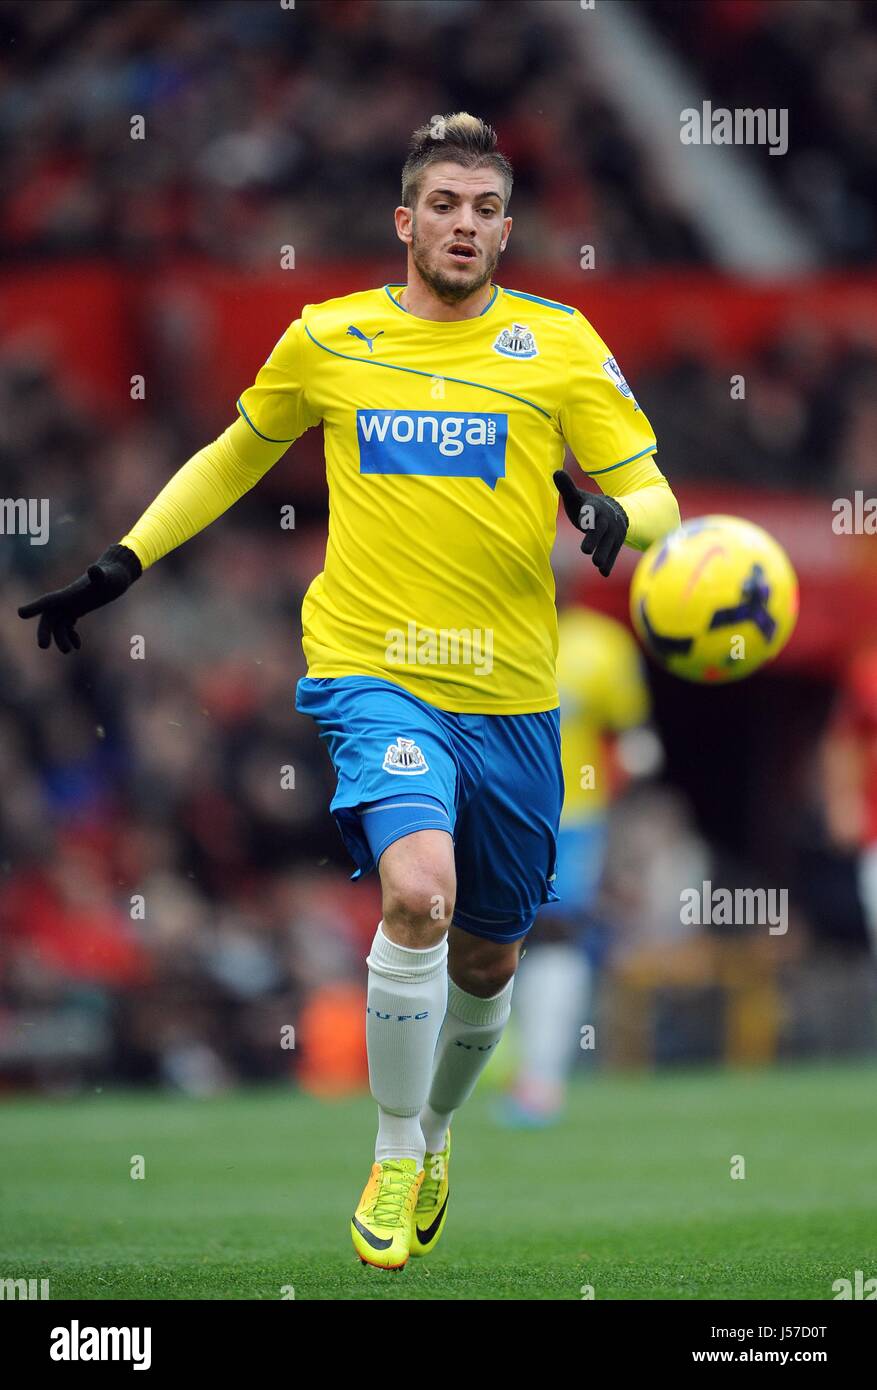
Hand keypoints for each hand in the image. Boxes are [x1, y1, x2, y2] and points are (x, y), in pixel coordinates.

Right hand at [18, 544, 141, 652]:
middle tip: (43, 646)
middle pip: (49, 616)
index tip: (20, 613)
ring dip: (61, 638)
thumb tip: (94, 569)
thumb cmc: (113, 575)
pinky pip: (68, 624)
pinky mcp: (78, 608)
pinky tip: (78, 646)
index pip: (49, 601)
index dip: (34, 607)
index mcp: (69, 593)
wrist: (118, 573)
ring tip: (69, 651)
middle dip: (45, 631)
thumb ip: (99, 574)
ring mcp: (71, 604)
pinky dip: (70, 636)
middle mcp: (67, 599)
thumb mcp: (107, 577)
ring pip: (59, 624)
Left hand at [553, 470, 628, 576]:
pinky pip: (613, 555)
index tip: (583, 520)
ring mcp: (613, 534)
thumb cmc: (588, 507)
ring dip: (604, 554)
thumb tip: (556, 472)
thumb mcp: (578, 497)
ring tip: (597, 564)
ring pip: (609, 545)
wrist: (613, 512)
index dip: (587, 515)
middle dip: (595, 539)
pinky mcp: (615, 545)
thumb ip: (567, 488)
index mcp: (595, 508)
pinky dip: (609, 564)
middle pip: (601, 531)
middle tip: (585, 550)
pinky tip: (604, 574)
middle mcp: (606, 521)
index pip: (591, 511)